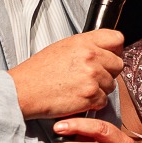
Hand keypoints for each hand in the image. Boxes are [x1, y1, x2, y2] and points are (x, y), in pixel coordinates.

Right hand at [10, 29, 124, 119]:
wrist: (23, 90)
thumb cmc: (39, 71)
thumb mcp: (62, 48)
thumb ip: (85, 47)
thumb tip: (103, 51)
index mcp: (83, 42)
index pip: (116, 39)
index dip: (115, 49)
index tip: (109, 56)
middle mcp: (90, 57)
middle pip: (118, 64)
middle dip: (108, 72)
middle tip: (90, 77)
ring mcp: (92, 76)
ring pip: (111, 84)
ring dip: (99, 89)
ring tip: (79, 88)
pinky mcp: (90, 96)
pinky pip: (103, 100)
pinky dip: (93, 103)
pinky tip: (77, 98)